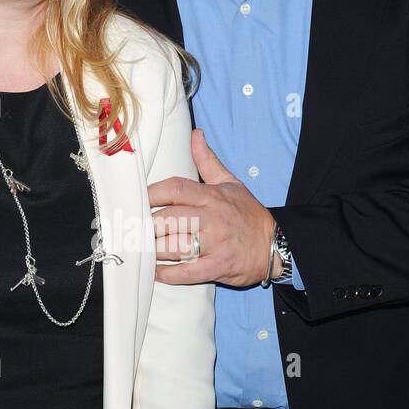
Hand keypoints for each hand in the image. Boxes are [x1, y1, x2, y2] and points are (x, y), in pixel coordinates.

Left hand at [149, 128, 276, 285]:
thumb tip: (195, 135)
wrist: (276, 245)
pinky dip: (166, 273)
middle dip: (147, 225)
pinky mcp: (217, 267)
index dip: (151, 194)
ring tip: (140, 248)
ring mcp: (215, 245)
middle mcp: (212, 219)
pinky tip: (155, 271)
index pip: (175, 189)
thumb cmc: (248, 214)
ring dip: (153, 249)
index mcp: (211, 197)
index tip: (137, 200)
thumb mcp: (231, 183)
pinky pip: (185, 272)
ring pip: (174, 246)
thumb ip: (208, 161)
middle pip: (169, 219)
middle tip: (133, 229)